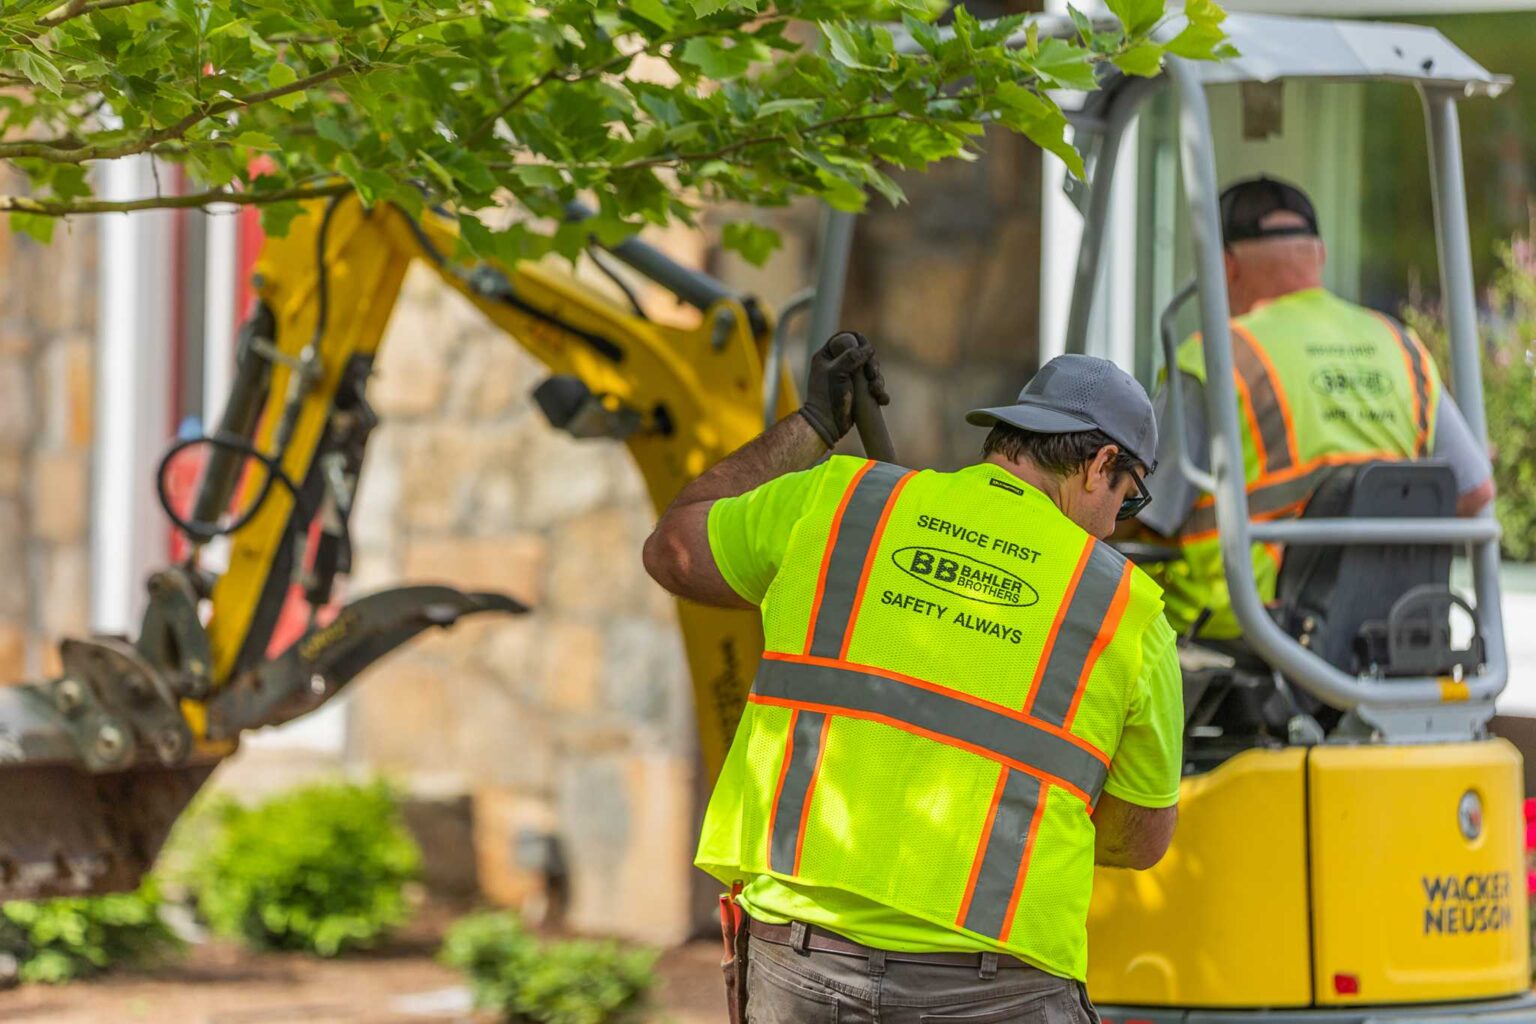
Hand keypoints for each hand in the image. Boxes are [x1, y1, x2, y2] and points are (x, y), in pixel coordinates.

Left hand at [798, 331, 888, 447]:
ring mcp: (850, 379)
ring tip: (876, 392)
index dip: (859, 342)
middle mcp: (839, 365)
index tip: (866, 352)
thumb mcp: (837, 372)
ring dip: (878, 381)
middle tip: (872, 376)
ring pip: (871, 371)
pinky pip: (874, 386)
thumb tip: (867, 347)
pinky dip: (880, 392)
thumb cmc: (827, 397)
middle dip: (872, 364)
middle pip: (864, 354)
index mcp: (828, 356)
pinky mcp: (859, 392)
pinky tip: (881, 400)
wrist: (827, 425)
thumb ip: (851, 356)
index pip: (847, 338)